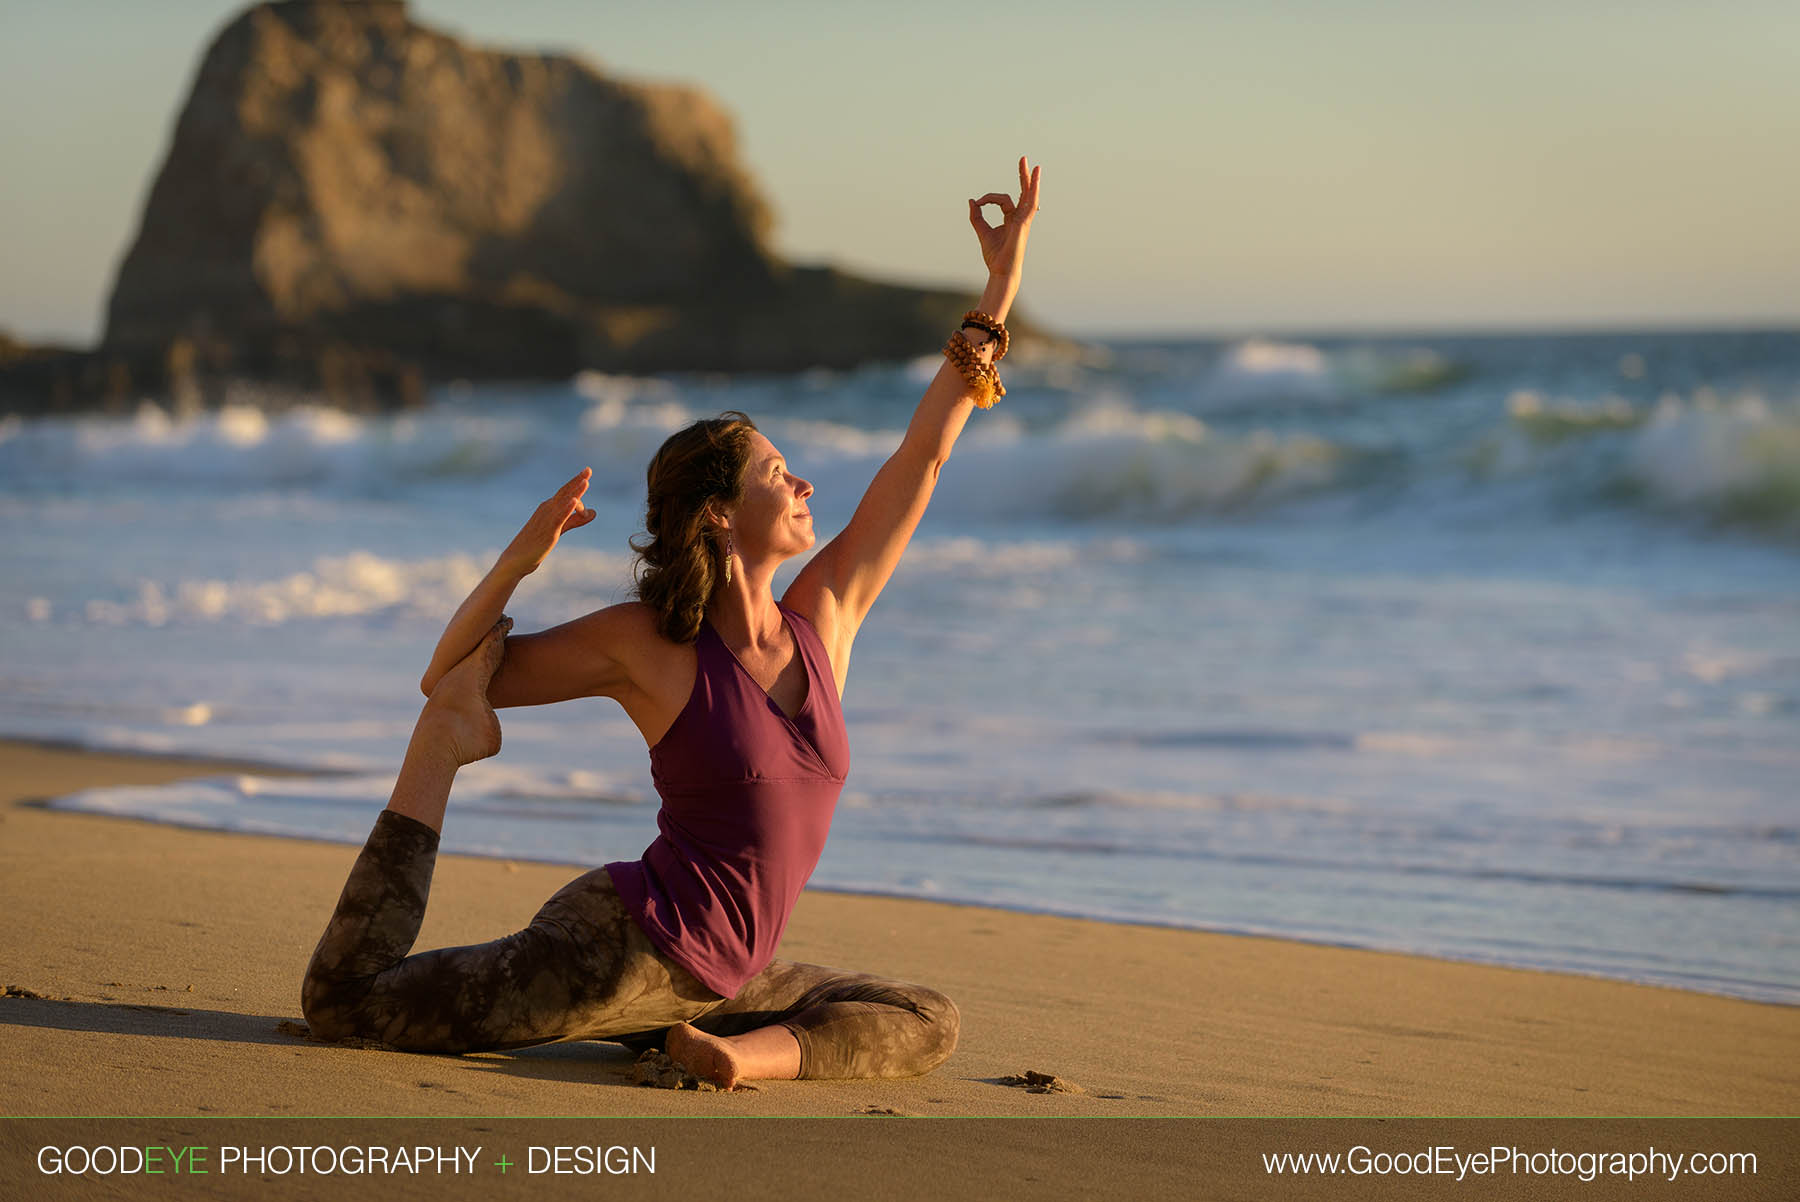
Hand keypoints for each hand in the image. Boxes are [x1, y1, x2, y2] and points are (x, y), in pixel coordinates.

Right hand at [499, 468, 595, 576]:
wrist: (516, 559)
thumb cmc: (536, 543)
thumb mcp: (559, 528)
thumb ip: (575, 520)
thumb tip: (594, 512)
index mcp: (548, 507)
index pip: (565, 493)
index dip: (577, 484)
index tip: (587, 473)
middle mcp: (547, 509)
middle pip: (565, 492)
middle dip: (577, 481)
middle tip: (588, 469)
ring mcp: (546, 519)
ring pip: (563, 502)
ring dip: (575, 491)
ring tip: (586, 481)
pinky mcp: (548, 531)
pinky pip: (559, 517)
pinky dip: (566, 508)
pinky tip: (574, 500)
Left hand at [968, 156, 1042, 283]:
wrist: (1000, 271)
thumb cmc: (994, 256)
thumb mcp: (982, 231)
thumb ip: (976, 216)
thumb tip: (972, 200)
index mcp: (1011, 219)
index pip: (1003, 199)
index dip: (988, 198)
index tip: (978, 203)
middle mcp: (1020, 218)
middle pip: (1024, 193)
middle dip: (1023, 176)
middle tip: (1023, 159)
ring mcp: (1023, 221)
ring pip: (1030, 197)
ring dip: (1032, 181)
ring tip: (1034, 166)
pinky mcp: (1023, 225)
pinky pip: (1030, 206)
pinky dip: (1032, 194)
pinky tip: (1034, 183)